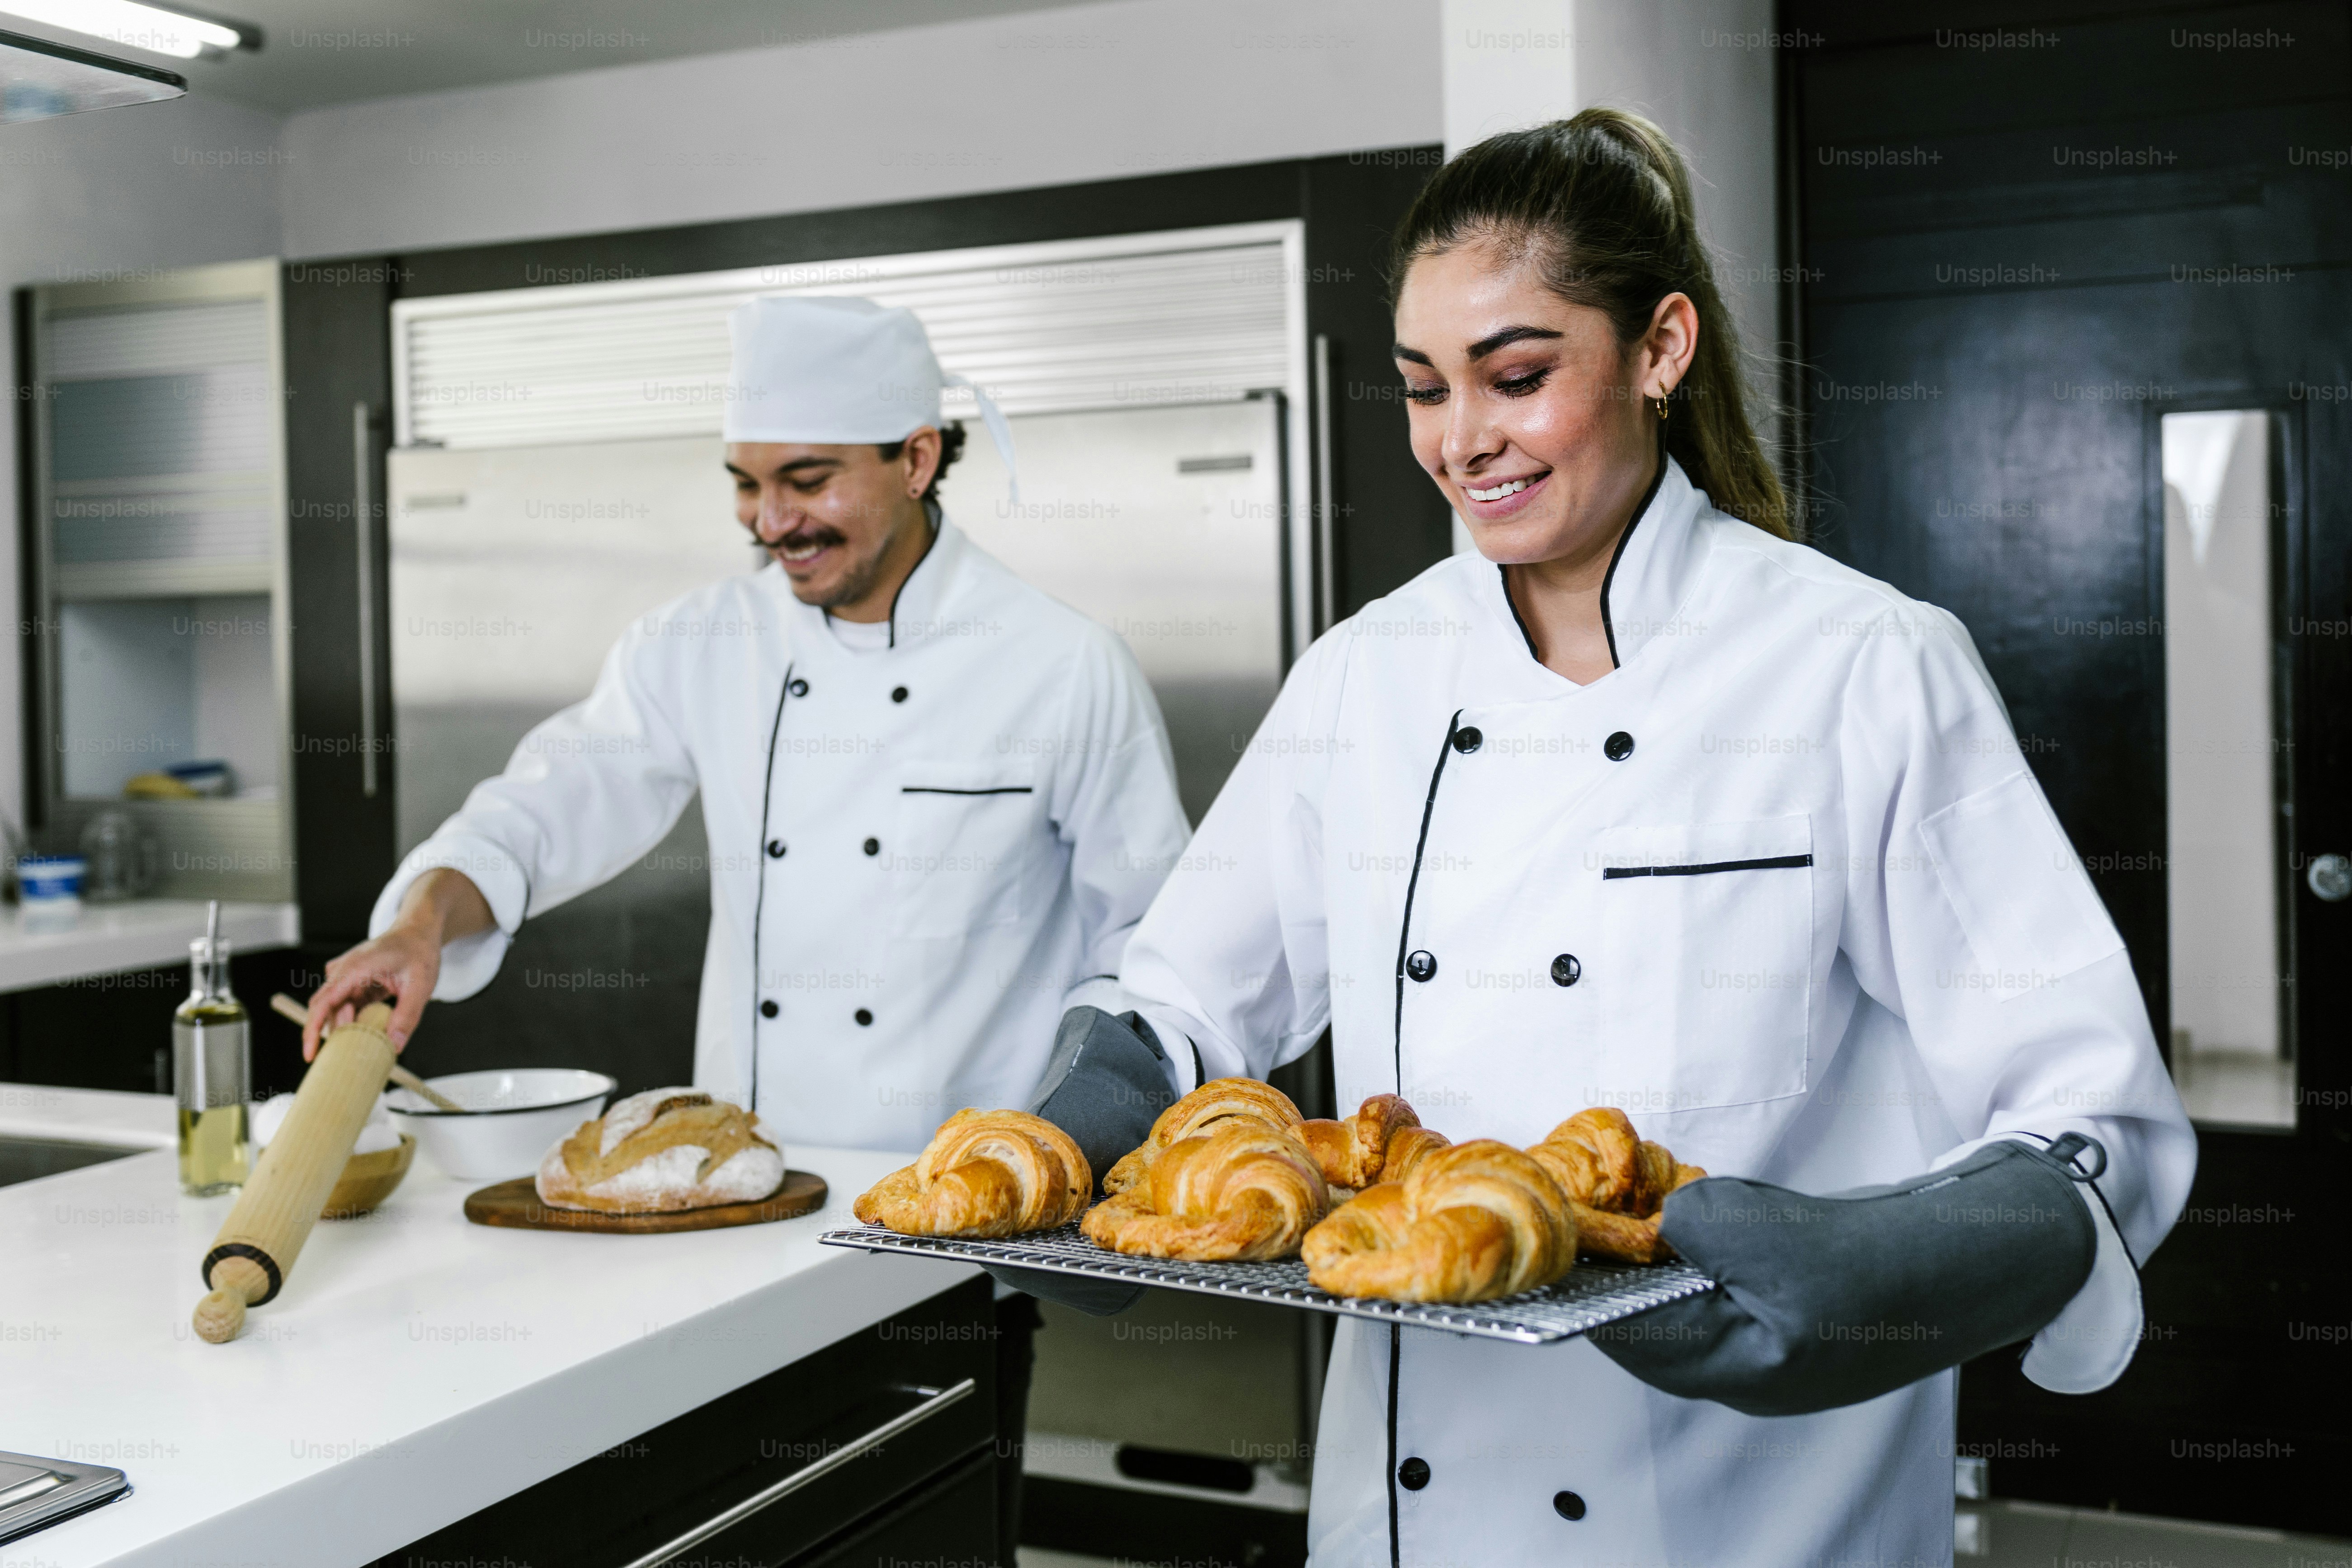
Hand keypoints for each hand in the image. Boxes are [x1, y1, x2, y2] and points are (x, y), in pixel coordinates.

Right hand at [300, 868, 491, 1058]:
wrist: (417, 931)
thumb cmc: (419, 952)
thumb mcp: (420, 986)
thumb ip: (407, 1016)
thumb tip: (394, 1047)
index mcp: (354, 968)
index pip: (323, 1003)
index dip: (312, 1030)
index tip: (309, 1055)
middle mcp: (342, 972)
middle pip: (329, 1012)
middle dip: (342, 1034)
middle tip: (363, 1052)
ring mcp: (344, 977)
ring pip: (339, 1012)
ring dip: (354, 1027)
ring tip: (378, 1034)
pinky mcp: (350, 983)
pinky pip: (348, 1008)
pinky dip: (359, 1020)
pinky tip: (377, 1025)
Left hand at [1588, 1136, 2101, 1415]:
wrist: (1982, 1254)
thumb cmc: (1887, 1254)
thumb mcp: (1773, 1233)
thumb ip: (1697, 1226)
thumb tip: (1663, 1220)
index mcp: (1746, 1372)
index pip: (1628, 1336)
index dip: (1586, 1284)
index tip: (1558, 1234)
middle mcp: (1752, 1372)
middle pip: (1649, 1320)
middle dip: (1625, 1262)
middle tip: (1604, 1202)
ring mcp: (1775, 1346)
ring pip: (1684, 1295)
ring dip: (1669, 1247)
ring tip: (1664, 1197)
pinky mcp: (1794, 1312)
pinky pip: (1724, 1279)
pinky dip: (1712, 1241)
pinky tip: (1723, 1207)